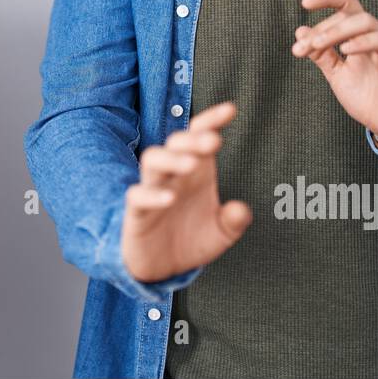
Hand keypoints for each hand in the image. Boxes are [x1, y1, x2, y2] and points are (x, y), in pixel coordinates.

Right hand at [120, 102, 252, 283]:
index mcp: (195, 171)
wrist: (160, 268)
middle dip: (193, 138)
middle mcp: (173, 175)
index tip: (230, 110)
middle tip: (213, 141)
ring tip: (192, 164)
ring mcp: (152, 190)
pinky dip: (151, 195)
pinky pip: (137, 196)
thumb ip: (234, 221)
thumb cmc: (190, 239)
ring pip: (152, 160)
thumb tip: (241, 210)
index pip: (199, 136)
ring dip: (171, 158)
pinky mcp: (136, 213)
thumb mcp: (221, 233)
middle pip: (176, 144)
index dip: (211, 121)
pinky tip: (169, 198)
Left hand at [291, 0, 377, 143]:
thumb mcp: (335, 73)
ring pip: (363, 20)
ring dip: (336, 30)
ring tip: (318, 44)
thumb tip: (300, 31)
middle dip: (321, 29)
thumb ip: (320, 53)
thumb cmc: (366, 97)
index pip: (344, 6)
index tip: (304, 3)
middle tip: (303, 47)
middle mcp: (371, 34)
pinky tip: (345, 50)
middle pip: (347, 14)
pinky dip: (361, 41)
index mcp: (356, 35)